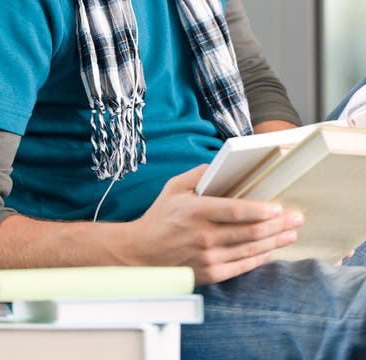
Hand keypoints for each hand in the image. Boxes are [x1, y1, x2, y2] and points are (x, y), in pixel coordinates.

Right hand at [128, 165, 303, 284]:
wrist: (142, 253)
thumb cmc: (160, 217)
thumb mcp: (174, 187)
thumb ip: (199, 174)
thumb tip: (221, 165)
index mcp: (197, 211)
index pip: (236, 211)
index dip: (261, 210)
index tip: (279, 207)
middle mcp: (205, 236)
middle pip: (250, 232)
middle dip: (278, 225)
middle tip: (297, 218)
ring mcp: (209, 257)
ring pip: (251, 250)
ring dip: (275, 241)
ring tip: (291, 234)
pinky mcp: (211, 273)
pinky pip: (242, 267)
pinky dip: (259, 258)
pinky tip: (270, 250)